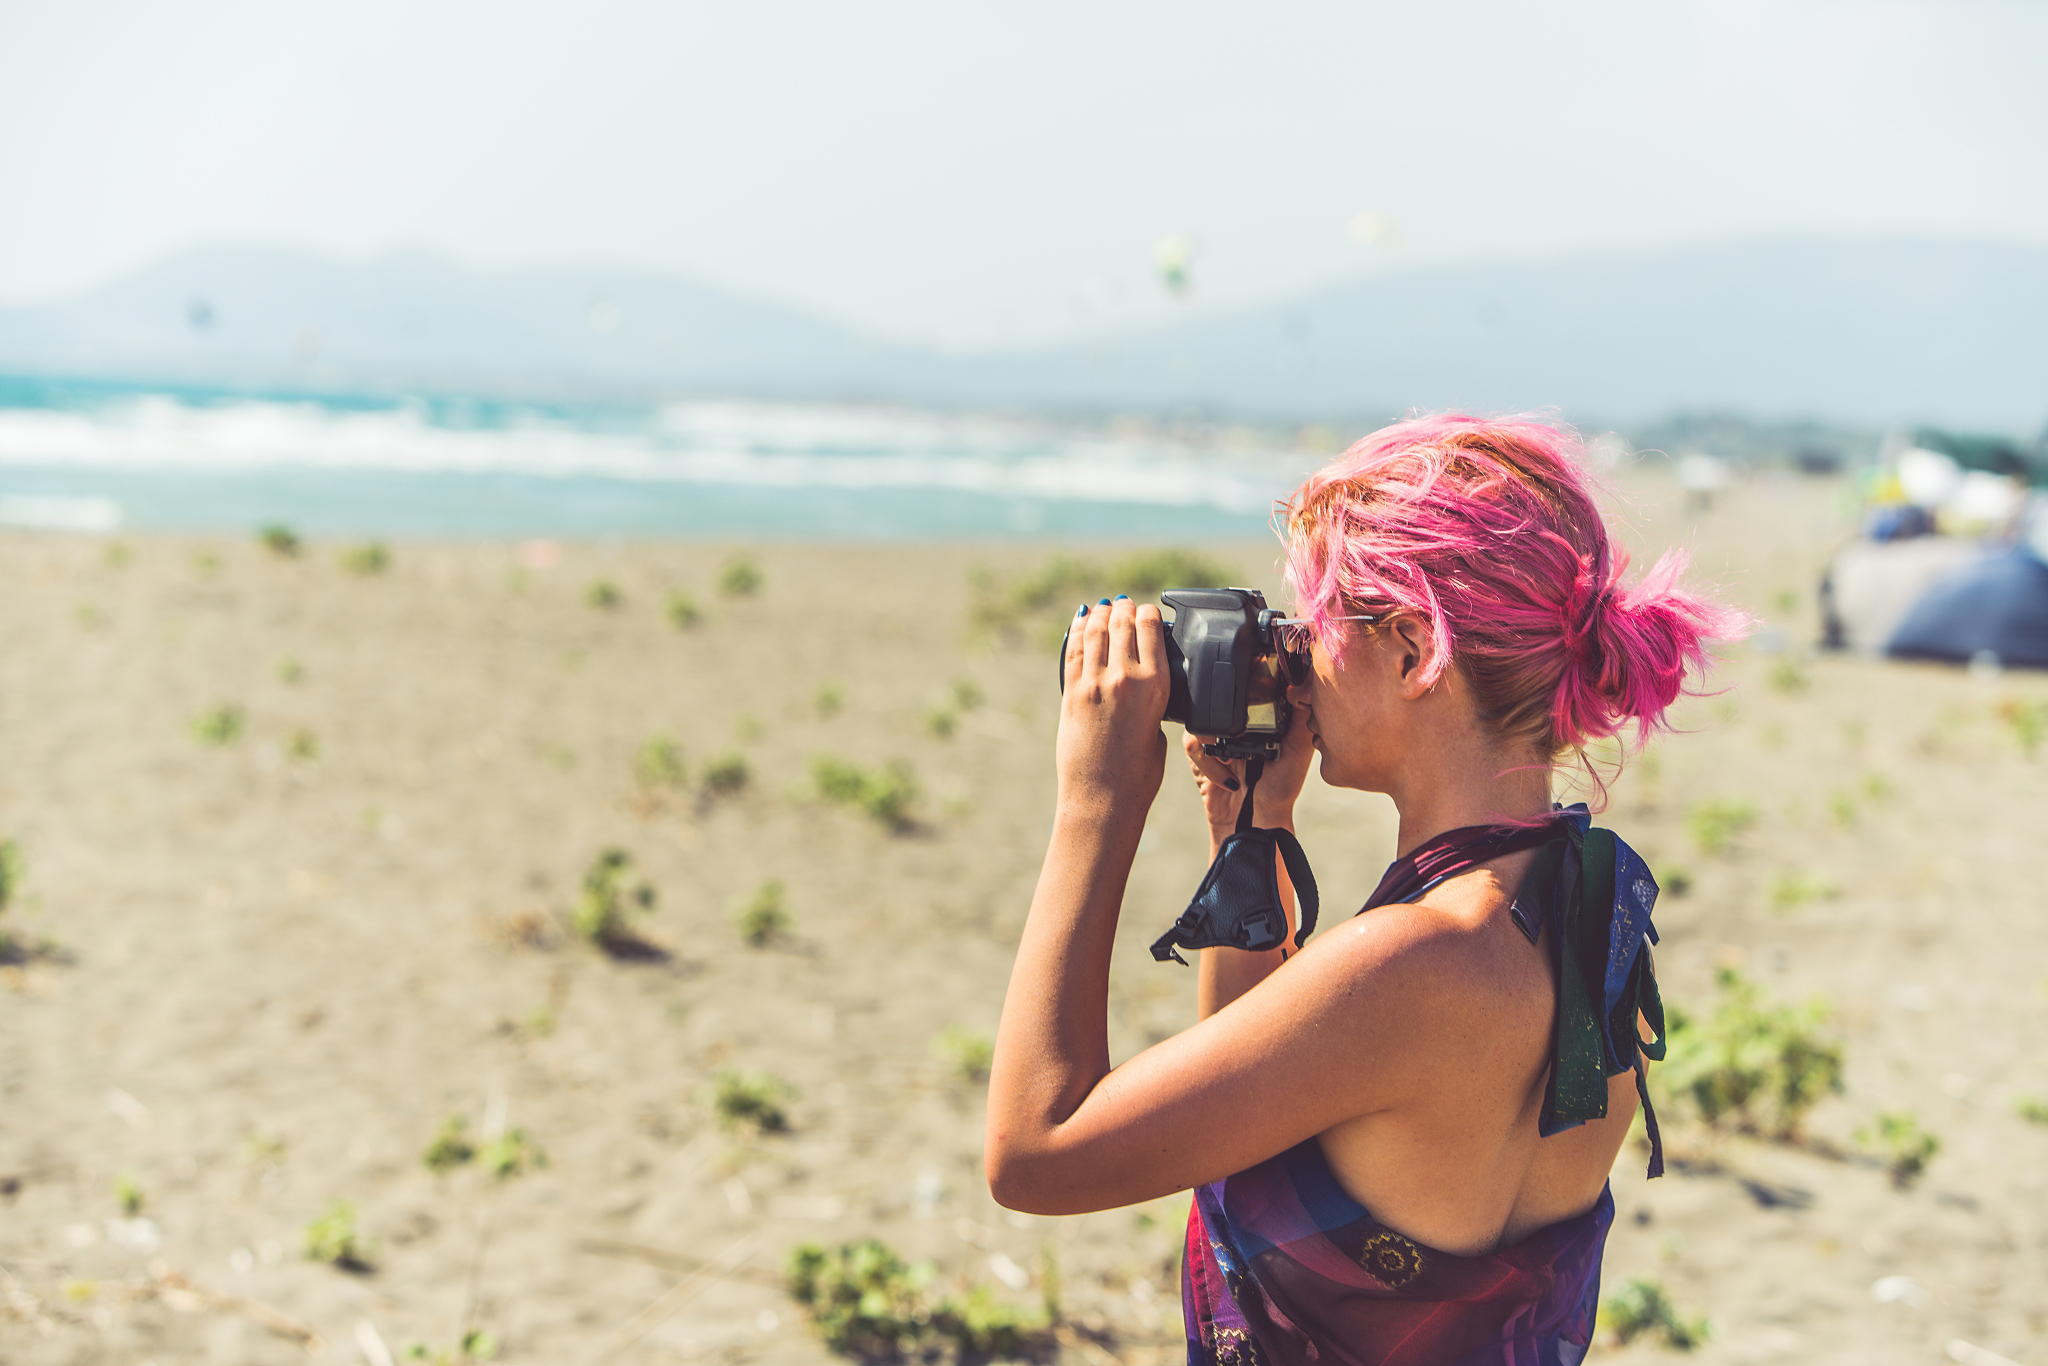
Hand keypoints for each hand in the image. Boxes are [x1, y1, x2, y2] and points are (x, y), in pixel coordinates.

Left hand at [1057, 598, 1169, 821]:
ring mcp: (1095, 683)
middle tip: (1123, 604)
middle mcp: (1125, 678)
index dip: (1147, 613)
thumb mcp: (1159, 731)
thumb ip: (1152, 701)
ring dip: (1101, 614)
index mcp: (1156, 686)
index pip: (1151, 629)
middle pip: (1122, 624)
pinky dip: (1077, 631)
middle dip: (1123, 609)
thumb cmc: (1138, 775)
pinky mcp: (1071, 693)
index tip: (1146, 611)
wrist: (1102, 798)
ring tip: (1104, 607)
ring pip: (1096, 631)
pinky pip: (1073, 651)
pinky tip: (1081, 620)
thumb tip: (1141, 686)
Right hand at [1184, 702, 1312, 843]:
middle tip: (1240, 748)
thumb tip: (1302, 685)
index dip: (1247, 691)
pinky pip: (1192, 744)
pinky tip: (1226, 779)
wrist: (1256, 821)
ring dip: (1216, 749)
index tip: (1251, 707)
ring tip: (1234, 764)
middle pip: (1217, 699)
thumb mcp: (1298, 750)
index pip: (1248, 688)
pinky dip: (1209, 765)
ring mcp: (1217, 737)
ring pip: (1201, 721)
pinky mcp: (1201, 754)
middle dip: (1227, 723)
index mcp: (1262, 717)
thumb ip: (1300, 718)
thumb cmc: (1281, 789)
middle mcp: (1238, 724)